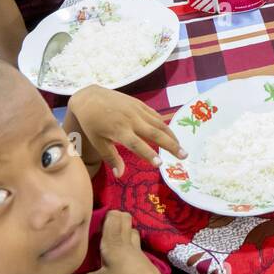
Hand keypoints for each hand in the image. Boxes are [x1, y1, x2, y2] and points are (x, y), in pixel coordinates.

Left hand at [68, 86, 182, 175]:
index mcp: (119, 131)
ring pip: (159, 124)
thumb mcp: (98, 142)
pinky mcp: (139, 104)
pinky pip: (155, 115)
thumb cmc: (92, 123)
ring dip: (172, 136)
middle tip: (184, 156)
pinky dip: (164, 125)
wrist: (90, 98)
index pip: (137, 144)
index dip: (149, 154)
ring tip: (181, 147)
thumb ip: (111, 158)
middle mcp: (131, 120)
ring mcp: (137, 110)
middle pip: (155, 134)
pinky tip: (170, 133)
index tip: (160, 164)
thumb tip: (120, 175)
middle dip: (171, 145)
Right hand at [78, 211, 169, 273]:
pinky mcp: (144, 257)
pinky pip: (137, 242)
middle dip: (117, 217)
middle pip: (125, 218)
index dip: (107, 213)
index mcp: (113, 241)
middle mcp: (125, 240)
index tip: (97, 220)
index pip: (113, 216)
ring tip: (115, 238)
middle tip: (105, 227)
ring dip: (125, 230)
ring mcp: (137, 248)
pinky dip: (131, 242)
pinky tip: (125, 253)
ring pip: (132, 229)